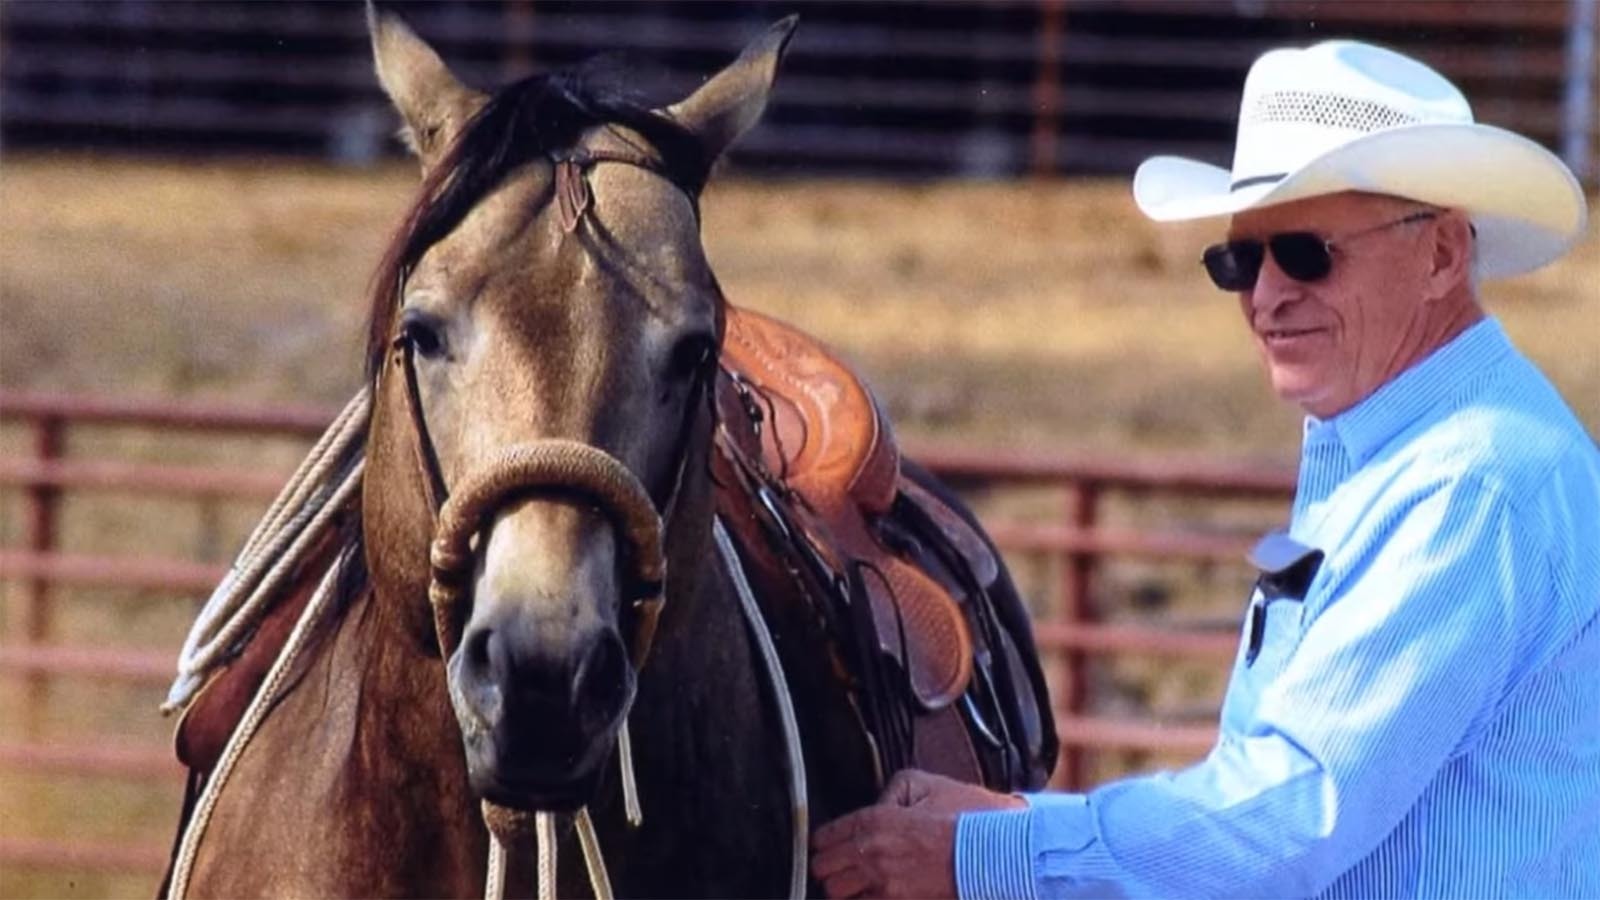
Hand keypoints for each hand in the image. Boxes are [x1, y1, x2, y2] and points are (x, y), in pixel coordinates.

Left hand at [810, 769, 1024, 898]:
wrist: (991, 851)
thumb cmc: (961, 817)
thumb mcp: (921, 784)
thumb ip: (889, 792)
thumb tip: (875, 807)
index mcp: (873, 820)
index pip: (824, 837)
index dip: (824, 843)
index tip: (828, 846)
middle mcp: (871, 852)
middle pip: (823, 869)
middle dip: (829, 867)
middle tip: (840, 866)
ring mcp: (883, 883)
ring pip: (836, 894)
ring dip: (842, 889)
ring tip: (854, 884)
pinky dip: (862, 899)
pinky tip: (872, 893)